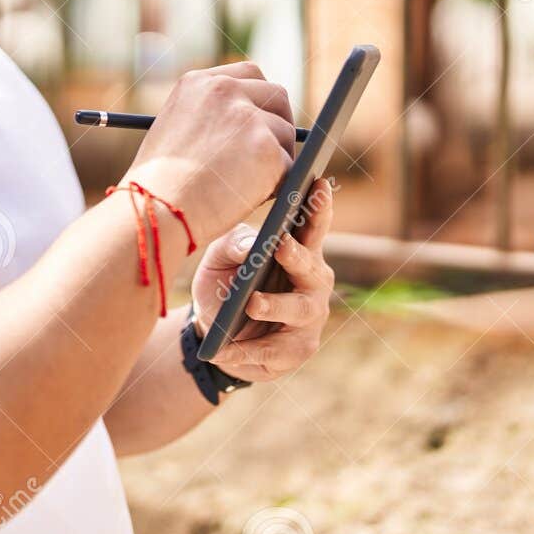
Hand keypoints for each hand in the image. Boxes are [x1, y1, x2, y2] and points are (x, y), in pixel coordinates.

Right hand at [119, 62, 295, 245]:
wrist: (155, 210)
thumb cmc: (158, 184)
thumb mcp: (175, 129)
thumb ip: (209, 115)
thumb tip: (248, 123)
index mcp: (198, 82)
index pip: (249, 74)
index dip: (259, 99)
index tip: (261, 119)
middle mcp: (224, 91)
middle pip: (276, 96)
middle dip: (278, 124)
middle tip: (270, 152)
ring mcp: (248, 117)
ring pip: (285, 134)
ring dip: (274, 159)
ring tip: (242, 185)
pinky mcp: (266, 148)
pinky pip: (288, 166)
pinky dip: (275, 184)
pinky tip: (246, 196)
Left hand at [190, 178, 334, 381]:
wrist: (214, 334)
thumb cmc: (224, 284)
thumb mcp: (220, 258)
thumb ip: (236, 245)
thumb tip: (254, 245)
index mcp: (299, 251)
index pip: (313, 226)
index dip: (320, 206)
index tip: (319, 183)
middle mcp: (313, 282)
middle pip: (311, 267)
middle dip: (297, 256)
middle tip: (280, 246)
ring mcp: (311, 317)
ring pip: (299, 310)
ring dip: (276, 306)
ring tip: (253, 303)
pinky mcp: (298, 350)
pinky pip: (277, 350)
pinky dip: (249, 348)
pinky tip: (226, 347)